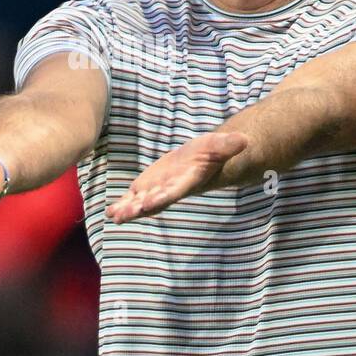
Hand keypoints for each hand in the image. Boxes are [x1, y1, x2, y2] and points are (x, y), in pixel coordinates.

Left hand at [105, 131, 249, 223]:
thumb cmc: (214, 153)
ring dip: (128, 210)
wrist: (205, 159)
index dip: (161, 197)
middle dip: (140, 208)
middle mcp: (170, 189)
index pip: (173, 191)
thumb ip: (229, 145)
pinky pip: (134, 198)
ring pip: (141, 203)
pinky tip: (111, 211)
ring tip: (114, 216)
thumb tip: (245, 140)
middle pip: (154, 201)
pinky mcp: (149, 187)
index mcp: (186, 181)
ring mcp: (158, 190)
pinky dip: (123, 204)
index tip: (148, 203)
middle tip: (125, 215)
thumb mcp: (220, 145)